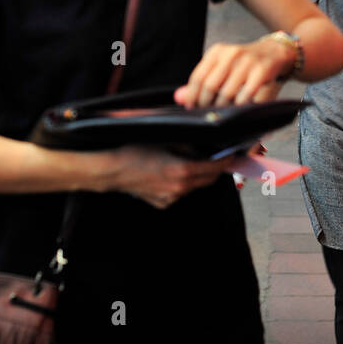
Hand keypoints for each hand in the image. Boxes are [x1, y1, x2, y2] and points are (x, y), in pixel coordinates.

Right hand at [107, 145, 235, 209]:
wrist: (111, 170)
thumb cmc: (135, 150)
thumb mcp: (164, 140)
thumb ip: (187, 145)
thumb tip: (202, 146)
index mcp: (182, 170)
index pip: (214, 167)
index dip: (225, 160)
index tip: (231, 153)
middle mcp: (180, 188)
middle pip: (207, 179)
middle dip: (214, 168)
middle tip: (216, 156)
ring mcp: (171, 198)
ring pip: (193, 186)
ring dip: (195, 175)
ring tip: (185, 161)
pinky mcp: (162, 203)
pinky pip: (179, 192)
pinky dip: (180, 183)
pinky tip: (168, 172)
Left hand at [174, 38, 290, 108]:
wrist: (275, 53)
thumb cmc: (245, 66)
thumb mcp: (222, 69)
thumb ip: (201, 83)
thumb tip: (179, 97)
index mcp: (217, 51)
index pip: (197, 77)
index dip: (192, 97)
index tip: (192, 109)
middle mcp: (231, 54)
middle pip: (210, 87)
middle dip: (208, 105)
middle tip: (210, 114)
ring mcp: (247, 62)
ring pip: (227, 94)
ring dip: (225, 108)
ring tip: (226, 113)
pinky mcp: (262, 71)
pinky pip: (246, 96)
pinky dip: (242, 107)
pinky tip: (242, 109)